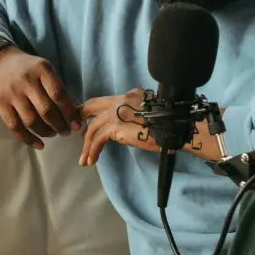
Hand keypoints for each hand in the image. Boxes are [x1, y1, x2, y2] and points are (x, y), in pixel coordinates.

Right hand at [0, 47, 81, 149]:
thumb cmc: (26, 67)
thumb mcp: (44, 68)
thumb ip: (56, 87)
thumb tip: (72, 112)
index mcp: (41, 70)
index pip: (58, 95)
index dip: (69, 113)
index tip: (76, 125)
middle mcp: (26, 82)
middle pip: (46, 110)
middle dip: (59, 125)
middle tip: (65, 132)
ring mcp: (12, 94)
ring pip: (32, 121)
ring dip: (46, 132)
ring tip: (53, 134)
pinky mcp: (1, 105)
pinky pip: (15, 127)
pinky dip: (29, 139)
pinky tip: (39, 144)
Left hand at [78, 93, 227, 166]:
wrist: (177, 126)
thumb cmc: (170, 123)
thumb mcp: (150, 113)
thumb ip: (136, 114)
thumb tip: (126, 127)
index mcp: (129, 95)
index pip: (104, 100)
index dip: (90, 110)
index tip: (85, 121)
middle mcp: (120, 100)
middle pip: (90, 108)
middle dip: (80, 121)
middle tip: (77, 136)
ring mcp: (117, 112)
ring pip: (92, 128)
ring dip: (87, 145)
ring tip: (85, 160)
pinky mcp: (116, 126)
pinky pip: (97, 139)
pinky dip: (93, 150)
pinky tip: (92, 160)